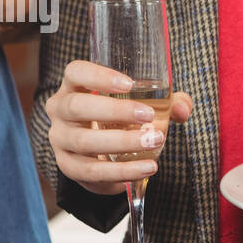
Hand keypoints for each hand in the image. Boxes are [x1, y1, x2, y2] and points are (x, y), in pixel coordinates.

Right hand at [44, 60, 193, 195]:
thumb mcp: (141, 106)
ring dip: (122, 142)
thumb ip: (166, 103)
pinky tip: (147, 167)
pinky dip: (123, 171)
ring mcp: (60, 139)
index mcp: (74, 87)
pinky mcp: (69, 167)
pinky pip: (93, 170)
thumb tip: (182, 109)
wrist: (101, 157)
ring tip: (154, 141)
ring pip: (84, 141)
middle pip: (77, 106)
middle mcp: (60, 110)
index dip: (99, 76)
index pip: (76, 72)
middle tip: (149, 115)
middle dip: (114, 110)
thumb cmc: (120, 120)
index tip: (129, 84)